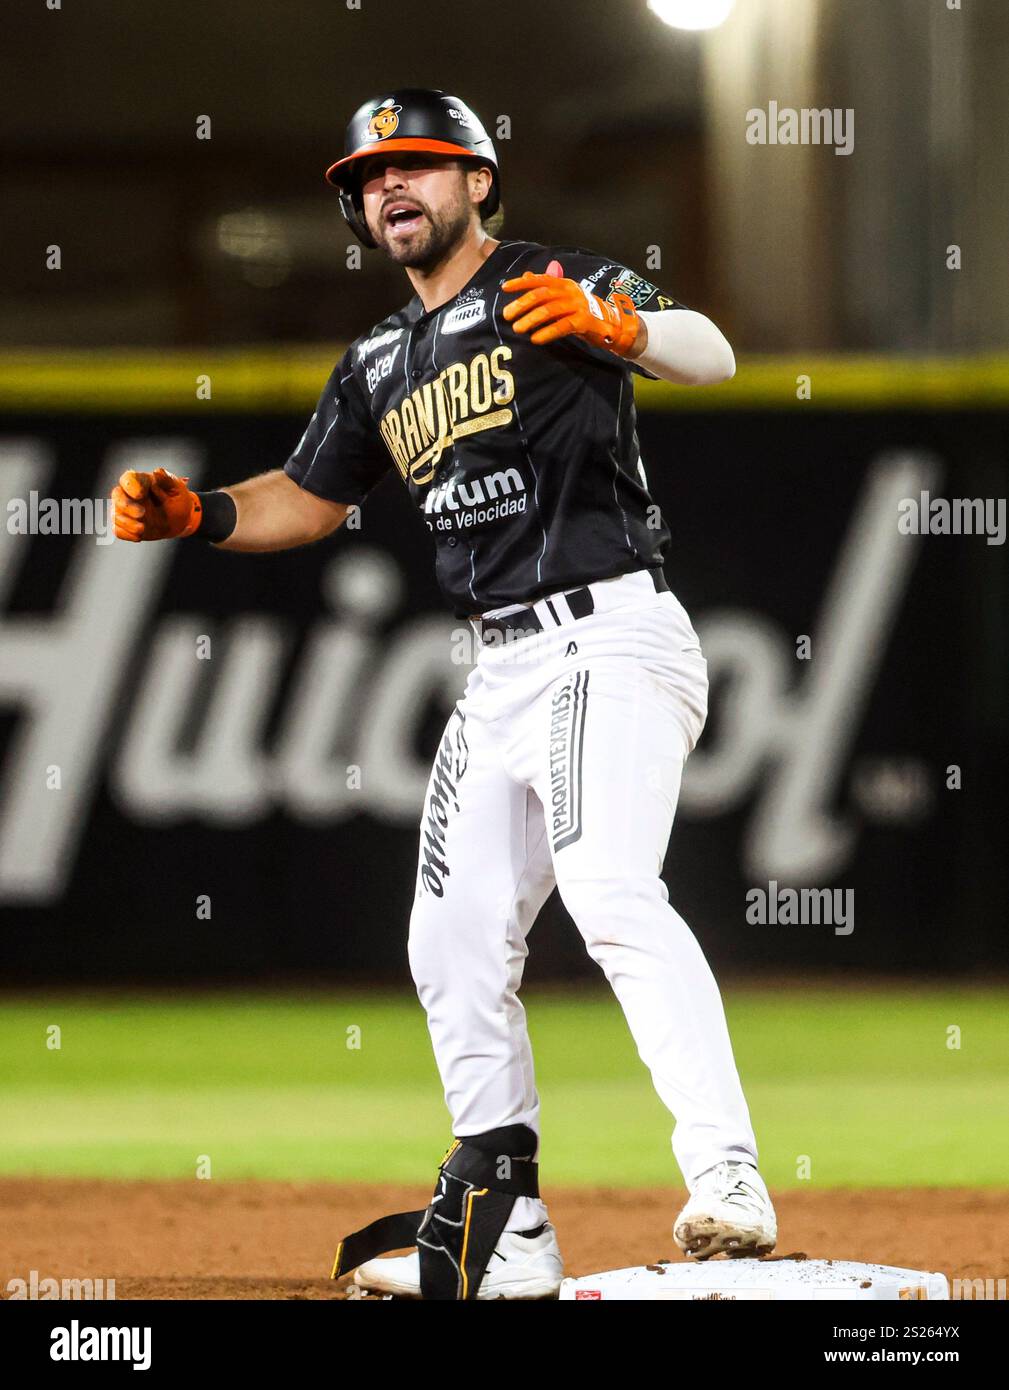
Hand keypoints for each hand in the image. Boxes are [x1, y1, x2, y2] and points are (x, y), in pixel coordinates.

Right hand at [112, 468, 202, 541]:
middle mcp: (129, 494)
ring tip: (142, 529)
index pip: (128, 479)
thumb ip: (167, 481)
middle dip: (126, 506)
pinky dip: (126, 534)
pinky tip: (138, 536)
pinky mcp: (126, 525)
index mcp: (141, 481)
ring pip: (116, 514)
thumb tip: (157, 472)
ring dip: (127, 523)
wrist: (180, 520)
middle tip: (142, 514)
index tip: (140, 494)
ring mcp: (126, 510)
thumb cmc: (178, 500)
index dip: (131, 485)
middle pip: (117, 495)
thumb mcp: (178, 489)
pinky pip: (118, 530)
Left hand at [501, 263, 640, 356]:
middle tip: (507, 316)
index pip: (540, 280)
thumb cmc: (583, 312)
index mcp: (564, 283)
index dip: (521, 283)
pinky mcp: (584, 322)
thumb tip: (525, 276)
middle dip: (522, 305)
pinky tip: (535, 339)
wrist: (612, 325)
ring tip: (517, 329)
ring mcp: (578, 306)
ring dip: (531, 320)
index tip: (504, 289)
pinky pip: (562, 326)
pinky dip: (547, 333)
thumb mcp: (565, 297)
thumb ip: (547, 288)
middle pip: (541, 295)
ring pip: (549, 310)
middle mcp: (571, 291)